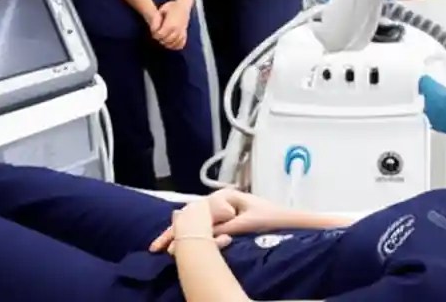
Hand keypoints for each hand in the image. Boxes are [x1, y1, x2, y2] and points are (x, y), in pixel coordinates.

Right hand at [149, 188, 287, 253]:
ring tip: (162, 248)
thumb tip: (205, 230)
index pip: (194, 213)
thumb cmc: (272, 218)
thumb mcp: (247, 222)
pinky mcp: (227, 220)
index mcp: (224, 197)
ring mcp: (223, 210)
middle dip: (173, 232)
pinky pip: (205, 228)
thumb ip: (225, 225)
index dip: (179, 230)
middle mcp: (220, 200)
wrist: (288, 220)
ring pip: (196, 223)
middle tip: (156, 248)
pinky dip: (193, 237)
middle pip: (191, 217)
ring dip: (180, 235)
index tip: (169, 247)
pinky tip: (181, 245)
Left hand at [153, 0, 189, 50]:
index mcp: (170, 24)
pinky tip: (171, 43)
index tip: (154, 32)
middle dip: (160, 39)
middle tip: (158, 36)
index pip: (160, 35)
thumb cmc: (172, 7)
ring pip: (173, 44)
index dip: (155, 35)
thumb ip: (156, 20)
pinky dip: (175, 46)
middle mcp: (177, 30)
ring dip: (167, 43)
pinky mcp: (185, 34)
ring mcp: (182, 33)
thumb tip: (153, 29)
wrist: (184, 5)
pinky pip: (180, 44)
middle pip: (166, 41)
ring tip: (163, 39)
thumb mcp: (162, 10)